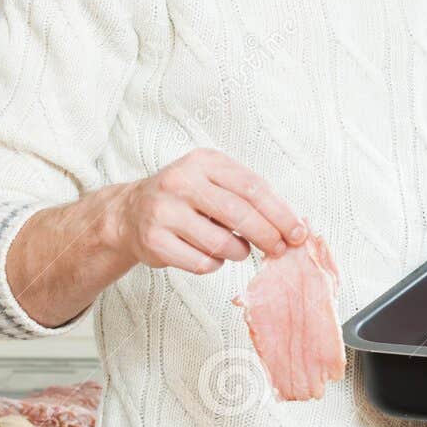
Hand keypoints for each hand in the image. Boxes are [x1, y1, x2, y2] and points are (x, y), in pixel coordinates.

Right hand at [111, 148, 305, 276]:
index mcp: (203, 162)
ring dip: (239, 253)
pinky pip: (202, 263)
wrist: (129, 213)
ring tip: (235, 248)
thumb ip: (247, 196)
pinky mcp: (154, 241)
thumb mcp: (212, 181)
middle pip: (239, 214)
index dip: (280, 213)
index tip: (298, 232)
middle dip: (268, 236)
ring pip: (222, 243)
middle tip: (282, 249)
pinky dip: (215, 265)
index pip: (252, 187)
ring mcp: (164, 211)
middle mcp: (180, 182)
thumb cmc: (185, 198)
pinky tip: (209, 254)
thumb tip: (291, 226)